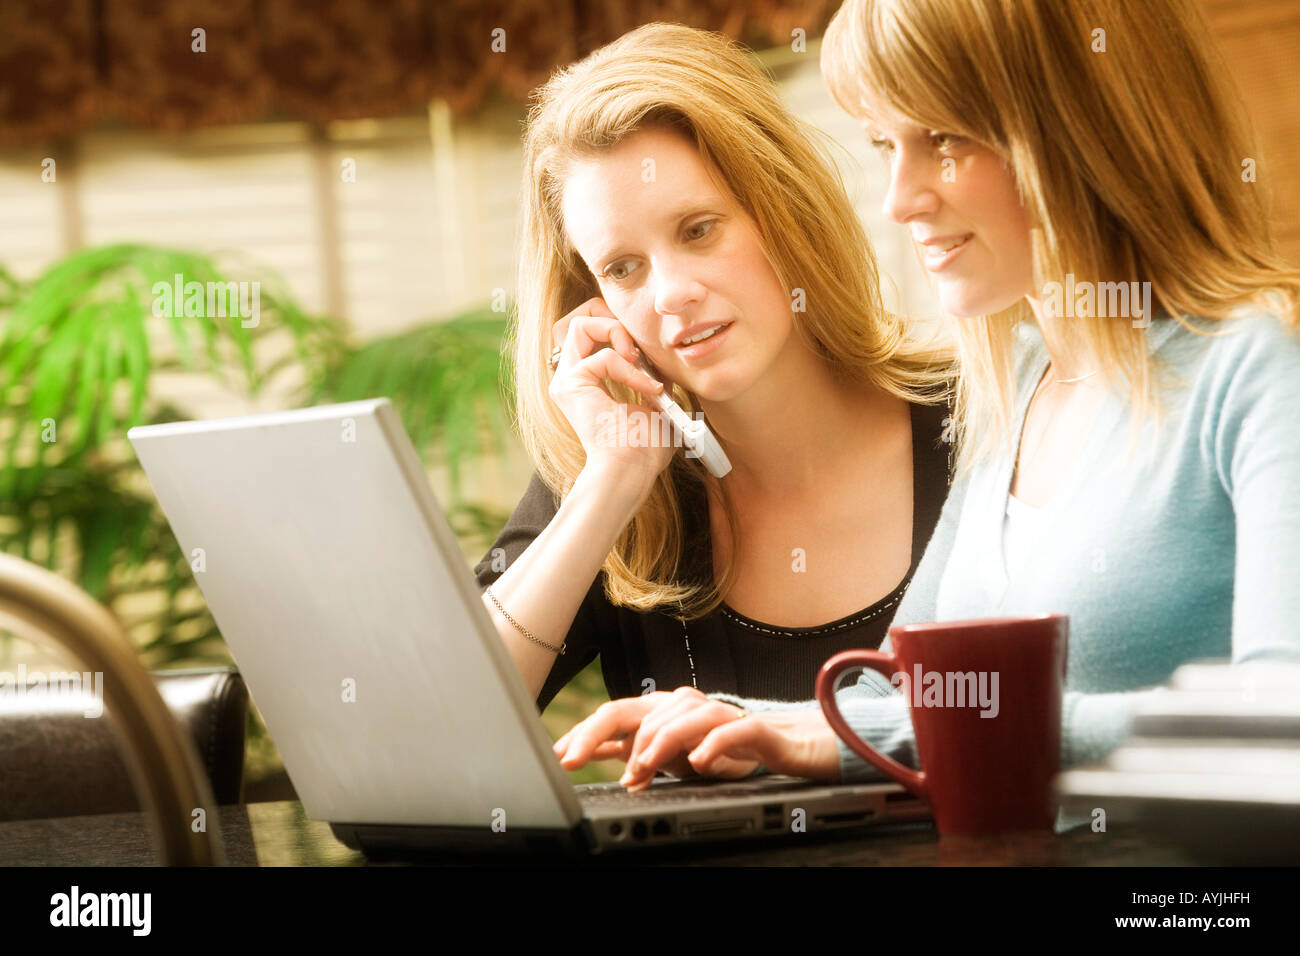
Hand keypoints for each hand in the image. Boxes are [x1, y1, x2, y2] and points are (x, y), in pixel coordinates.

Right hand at [548, 298, 675, 489]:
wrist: (631, 470)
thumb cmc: (643, 449)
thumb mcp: (653, 405)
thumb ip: (651, 379)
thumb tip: (660, 361)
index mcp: (585, 384)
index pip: (591, 335)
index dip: (618, 330)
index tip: (645, 352)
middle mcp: (569, 379)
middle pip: (579, 320)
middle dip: (613, 322)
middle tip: (636, 348)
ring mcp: (566, 381)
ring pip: (580, 324)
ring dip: (617, 334)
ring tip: (637, 360)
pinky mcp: (572, 385)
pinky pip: (604, 357)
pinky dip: (633, 370)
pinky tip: (648, 390)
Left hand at [552, 687, 841, 789]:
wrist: (780, 744)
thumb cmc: (719, 745)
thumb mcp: (666, 752)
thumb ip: (629, 749)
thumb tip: (585, 751)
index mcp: (662, 709)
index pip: (616, 714)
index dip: (584, 732)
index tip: (560, 757)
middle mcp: (684, 705)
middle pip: (638, 711)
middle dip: (603, 734)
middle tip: (580, 761)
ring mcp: (717, 714)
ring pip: (680, 719)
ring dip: (656, 746)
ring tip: (640, 771)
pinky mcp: (750, 728)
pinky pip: (730, 731)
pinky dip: (712, 746)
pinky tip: (699, 762)